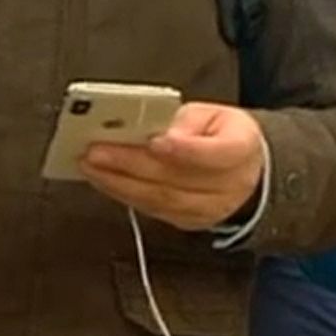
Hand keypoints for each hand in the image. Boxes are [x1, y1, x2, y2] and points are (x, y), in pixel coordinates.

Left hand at [80, 103, 266, 231]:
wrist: (246, 172)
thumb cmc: (224, 136)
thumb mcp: (213, 114)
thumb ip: (186, 120)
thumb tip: (156, 129)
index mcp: (240, 150)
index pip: (214, 153)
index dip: (184, 149)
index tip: (156, 140)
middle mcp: (227, 186)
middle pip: (175, 178)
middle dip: (130, 163)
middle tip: (97, 150)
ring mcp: (207, 209)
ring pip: (158, 198)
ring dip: (117, 181)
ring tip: (89, 164)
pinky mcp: (186, 221)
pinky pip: (151, 209)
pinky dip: (122, 193)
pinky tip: (101, 179)